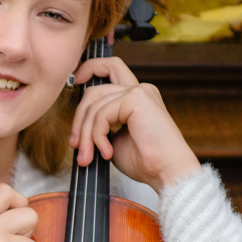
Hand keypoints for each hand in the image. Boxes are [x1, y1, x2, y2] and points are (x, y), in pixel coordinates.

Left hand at [67, 56, 200, 193]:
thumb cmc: (145, 161)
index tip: (74, 82)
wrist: (167, 173)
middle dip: (79, 118)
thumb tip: (78, 127)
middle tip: (75, 145)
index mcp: (136, 96)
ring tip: (87, 157)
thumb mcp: (114, 140)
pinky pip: (102, 114)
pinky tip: (106, 152)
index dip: (89, 68)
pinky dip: (97, 136)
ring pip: (94, 104)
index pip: (110, 68)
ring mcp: (138, 91)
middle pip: (94, 89)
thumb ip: (100, 125)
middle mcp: (139, 89)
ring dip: (85, 134)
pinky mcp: (135, 99)